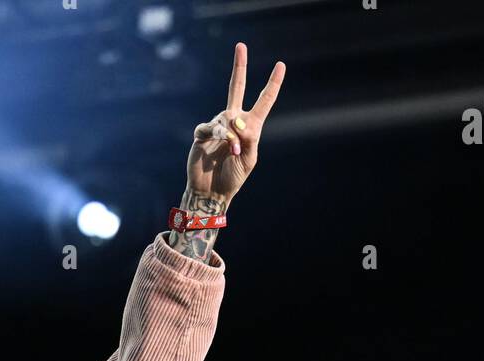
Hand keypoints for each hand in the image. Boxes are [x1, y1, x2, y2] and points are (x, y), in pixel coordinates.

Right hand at [185, 41, 284, 205]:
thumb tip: (238, 120)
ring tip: (233, 152)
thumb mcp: (249, 160)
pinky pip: (211, 127)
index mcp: (251, 127)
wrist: (212, 192)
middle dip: (239, 67)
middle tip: (241, 46)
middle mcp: (234, 121)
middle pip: (237, 87)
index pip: (263, 101)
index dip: (272, 84)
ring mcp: (218, 125)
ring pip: (227, 118)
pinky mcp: (203, 133)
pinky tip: (223, 145)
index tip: (281, 65)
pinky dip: (220, 136)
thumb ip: (249, 139)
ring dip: (232, 136)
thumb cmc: (232, 177)